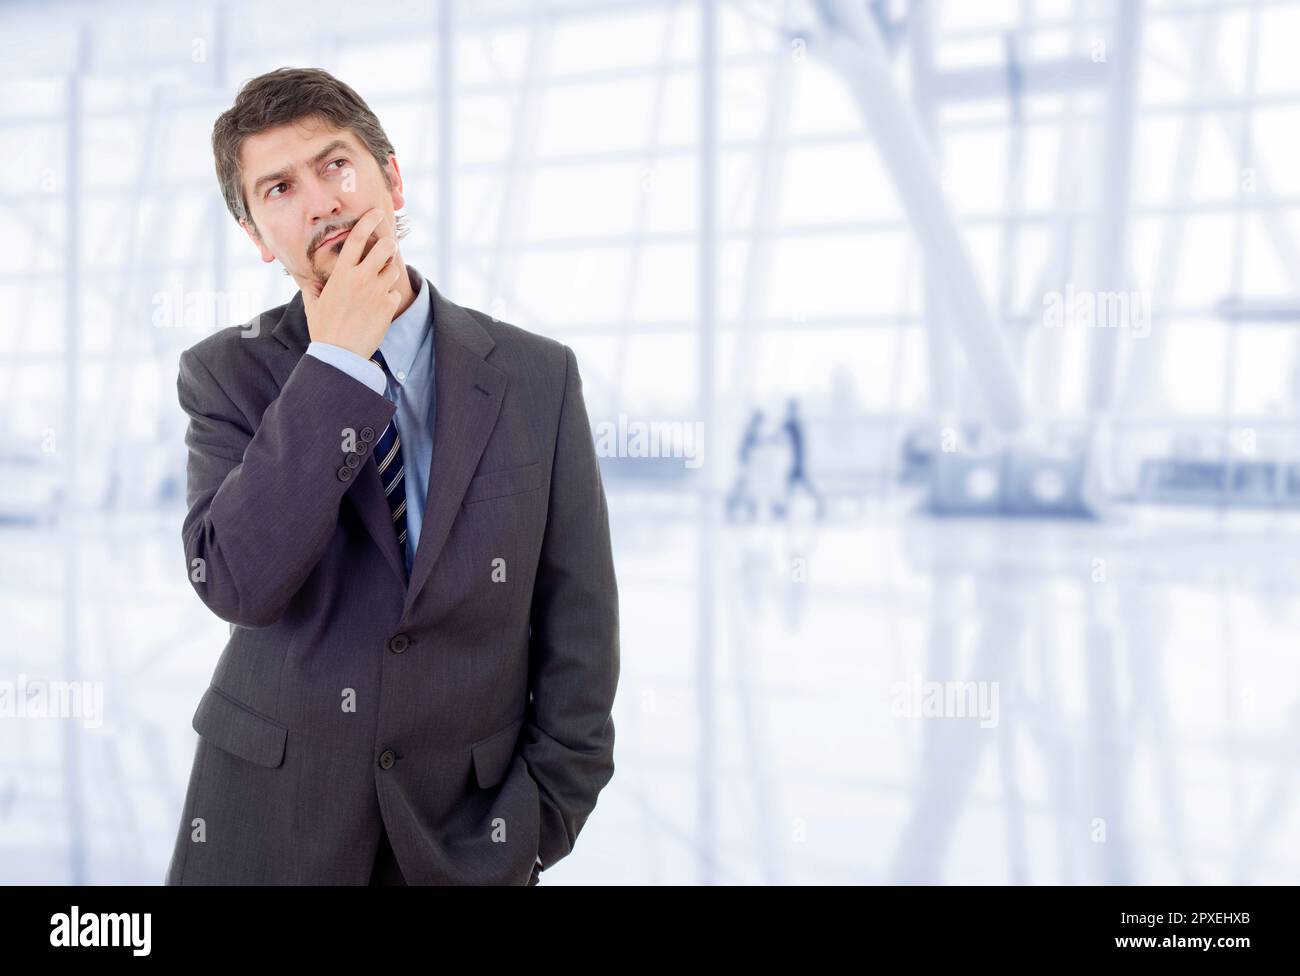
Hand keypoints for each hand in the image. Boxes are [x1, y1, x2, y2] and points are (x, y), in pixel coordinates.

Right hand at [292, 208, 402, 359]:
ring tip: (376, 287)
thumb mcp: (313, 305)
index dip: (368, 222)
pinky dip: (388, 299)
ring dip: (388, 274)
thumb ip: (310, 287)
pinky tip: (377, 310)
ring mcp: (376, 292)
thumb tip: (302, 278)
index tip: (376, 213)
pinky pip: (394, 294)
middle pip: (385, 249)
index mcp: (341, 274)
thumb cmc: (324, 330)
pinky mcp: (388, 306)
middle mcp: (360, 278)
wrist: (340, 355)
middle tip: (388, 248)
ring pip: (393, 271)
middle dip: (389, 246)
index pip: (357, 239)